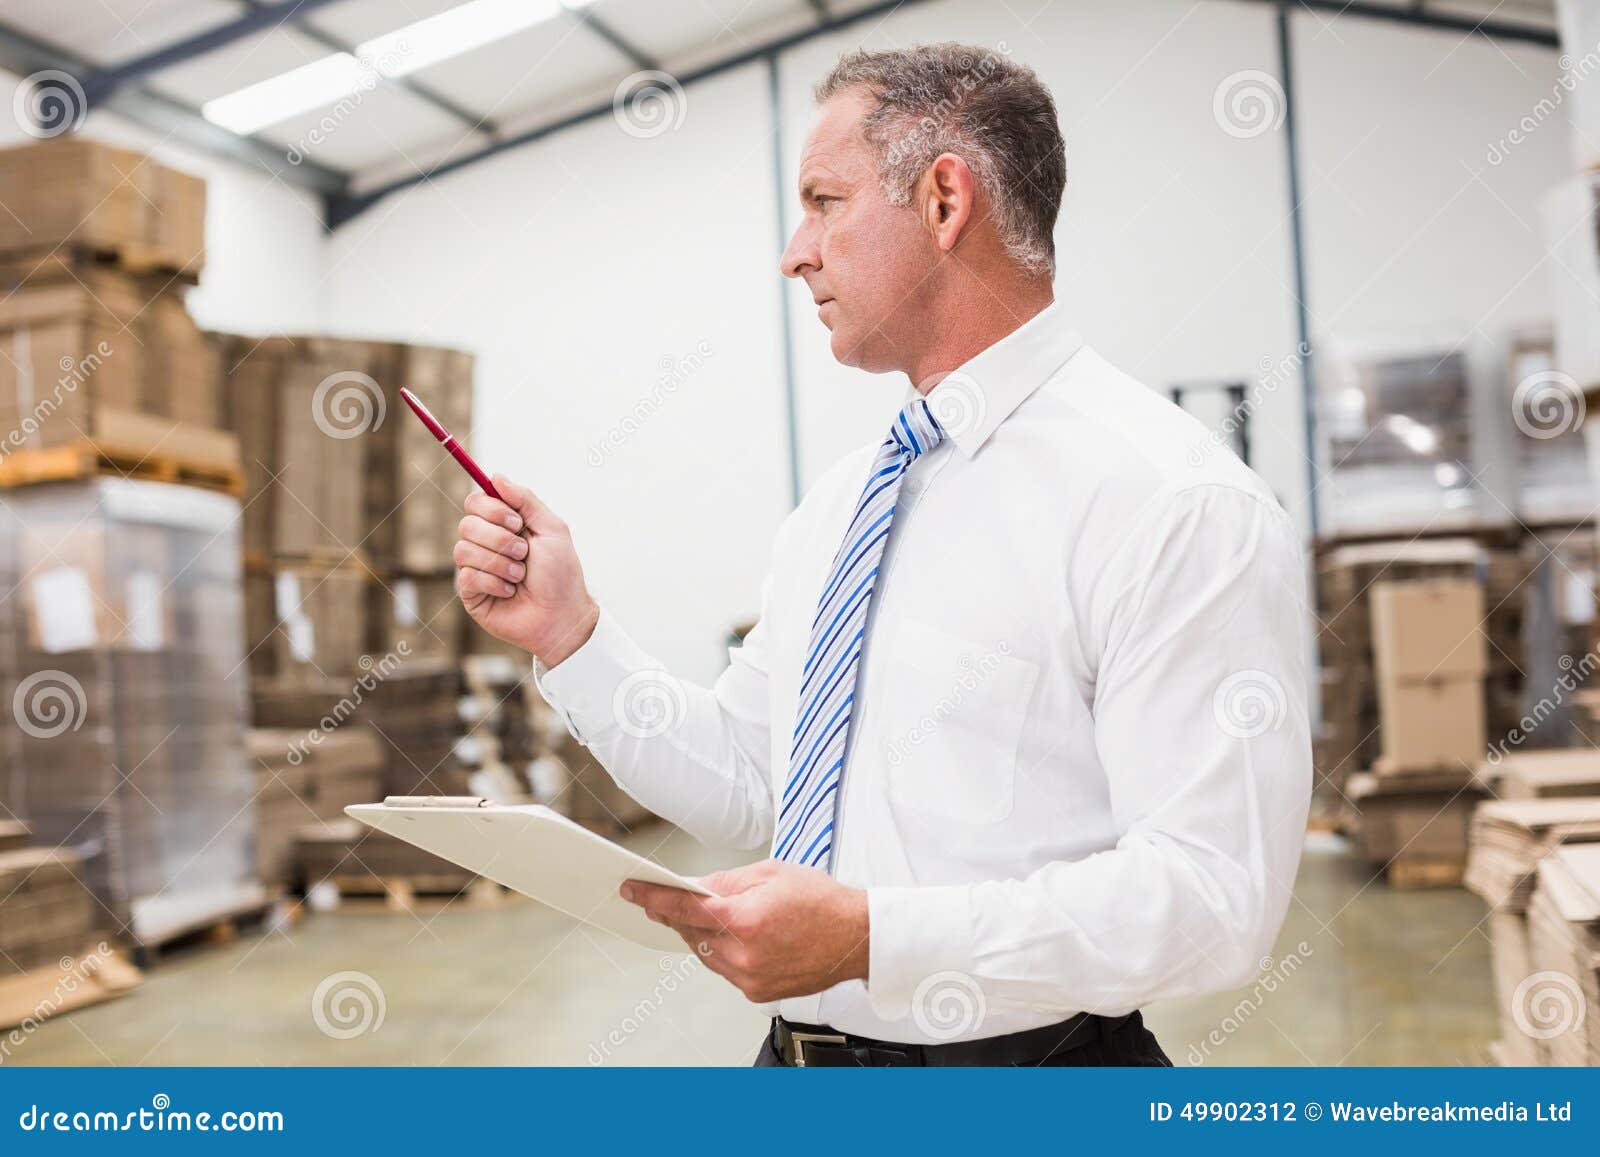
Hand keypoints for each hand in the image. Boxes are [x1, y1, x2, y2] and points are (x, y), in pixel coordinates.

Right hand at [455, 474, 598, 666]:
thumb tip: (495, 476)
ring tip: (520, 576)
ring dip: (499, 563)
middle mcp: (487, 543)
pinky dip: (495, 583)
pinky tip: (510, 592)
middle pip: (466, 524)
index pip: (476, 502)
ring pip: (463, 550)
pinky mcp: (470, 592)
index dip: (490, 508)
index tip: (515, 521)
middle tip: (523, 553)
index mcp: (504, 525)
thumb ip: (525, 499)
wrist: (562, 615)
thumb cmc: (561, 574)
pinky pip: (467, 576)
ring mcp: (476, 568)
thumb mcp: (551, 528)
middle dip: (499, 539)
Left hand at [621, 860, 868, 1002]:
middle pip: (690, 932)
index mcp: (746, 919)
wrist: (857, 939)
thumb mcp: (772, 874)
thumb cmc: (822, 902)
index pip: (685, 907)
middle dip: (677, 913)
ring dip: (698, 933)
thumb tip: (694, 888)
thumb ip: (726, 883)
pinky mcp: (756, 992)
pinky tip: (731, 935)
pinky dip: (719, 951)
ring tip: (707, 915)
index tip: (633, 890)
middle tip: (666, 898)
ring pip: (703, 953)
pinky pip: (723, 969)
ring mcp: (749, 978)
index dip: (653, 897)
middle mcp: (744, 955)